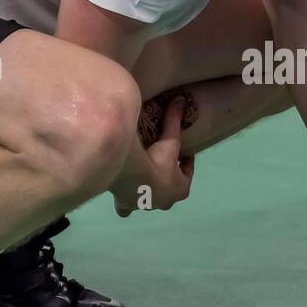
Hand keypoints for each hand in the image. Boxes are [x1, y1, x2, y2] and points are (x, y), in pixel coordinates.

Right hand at [112, 95, 194, 216]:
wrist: (132, 177)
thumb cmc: (157, 162)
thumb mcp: (169, 140)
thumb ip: (174, 120)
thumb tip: (181, 99)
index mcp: (180, 189)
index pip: (186, 174)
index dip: (184, 162)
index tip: (181, 152)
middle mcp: (165, 201)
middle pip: (168, 189)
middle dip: (165, 179)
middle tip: (158, 163)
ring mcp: (145, 206)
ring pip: (149, 200)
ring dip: (146, 190)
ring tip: (140, 176)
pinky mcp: (127, 205)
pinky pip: (126, 207)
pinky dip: (124, 203)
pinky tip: (120, 196)